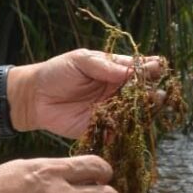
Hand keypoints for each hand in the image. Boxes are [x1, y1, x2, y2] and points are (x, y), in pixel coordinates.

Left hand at [9, 49, 165, 138]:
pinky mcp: (101, 128)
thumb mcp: (80, 61)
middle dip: (152, 91)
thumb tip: (129, 71)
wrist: (35, 97)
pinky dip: (126, 132)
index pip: (137, 68)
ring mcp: (110, 110)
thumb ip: (104, 66)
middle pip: (141, 92)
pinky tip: (133, 129)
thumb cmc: (56, 72)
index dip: (149, 68)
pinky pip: (117, 132)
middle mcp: (116, 90)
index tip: (158, 68)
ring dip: (144, 111)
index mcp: (113, 70)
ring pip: (133, 112)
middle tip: (158, 92)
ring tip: (152, 107)